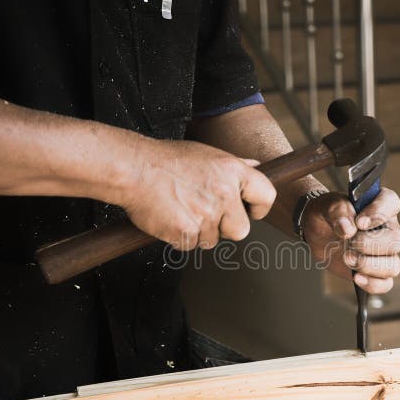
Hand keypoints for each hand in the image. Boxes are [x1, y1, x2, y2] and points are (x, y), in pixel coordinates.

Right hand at [117, 138, 275, 249]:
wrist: (133, 170)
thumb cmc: (165, 160)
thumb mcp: (206, 154)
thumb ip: (234, 165)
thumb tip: (255, 166)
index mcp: (232, 171)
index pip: (266, 195)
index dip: (259, 208)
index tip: (250, 211)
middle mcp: (224, 193)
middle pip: (240, 229)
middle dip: (225, 227)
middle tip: (205, 213)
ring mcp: (206, 215)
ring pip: (213, 240)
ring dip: (199, 231)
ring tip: (182, 209)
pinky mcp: (187, 232)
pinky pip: (191, 244)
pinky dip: (181, 237)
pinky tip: (171, 217)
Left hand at [302, 188, 399, 293]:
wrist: (319, 233)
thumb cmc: (328, 215)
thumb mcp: (327, 206)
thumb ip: (337, 212)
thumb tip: (348, 228)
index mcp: (380, 205)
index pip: (391, 203)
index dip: (379, 213)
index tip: (360, 223)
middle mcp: (388, 228)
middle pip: (395, 240)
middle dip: (370, 245)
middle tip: (349, 243)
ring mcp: (384, 252)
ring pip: (393, 265)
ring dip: (370, 266)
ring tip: (347, 259)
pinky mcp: (375, 271)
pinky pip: (385, 283)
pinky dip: (372, 284)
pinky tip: (356, 278)